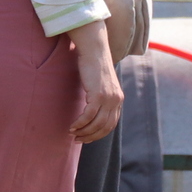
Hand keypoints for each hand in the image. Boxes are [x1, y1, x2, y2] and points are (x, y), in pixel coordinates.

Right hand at [67, 20, 124, 142]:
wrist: (95, 51)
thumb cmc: (94, 66)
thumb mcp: (101, 85)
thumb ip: (101, 97)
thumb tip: (92, 110)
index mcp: (118, 100)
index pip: (111, 124)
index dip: (99, 134)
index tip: (87, 138)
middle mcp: (116, 101)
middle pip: (104, 127)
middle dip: (91, 136)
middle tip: (78, 140)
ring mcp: (108, 99)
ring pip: (96, 124)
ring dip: (83, 132)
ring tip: (73, 133)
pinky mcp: (98, 95)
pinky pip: (88, 116)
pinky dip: (80, 123)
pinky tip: (72, 126)